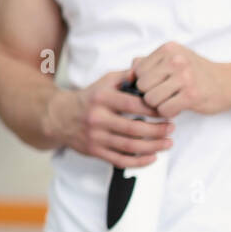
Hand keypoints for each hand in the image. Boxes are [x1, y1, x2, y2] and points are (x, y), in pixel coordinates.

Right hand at [47, 68, 173, 167]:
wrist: (59, 116)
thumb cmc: (88, 98)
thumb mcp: (103, 82)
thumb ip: (124, 76)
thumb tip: (145, 70)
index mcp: (101, 99)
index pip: (132, 105)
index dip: (153, 109)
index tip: (167, 111)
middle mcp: (96, 118)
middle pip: (133, 128)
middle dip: (157, 130)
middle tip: (172, 128)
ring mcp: (94, 136)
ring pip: (129, 146)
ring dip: (153, 146)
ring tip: (168, 143)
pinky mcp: (93, 151)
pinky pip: (119, 160)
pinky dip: (139, 161)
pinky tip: (152, 157)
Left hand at [132, 42, 230, 116]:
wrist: (227, 83)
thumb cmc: (194, 72)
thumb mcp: (172, 59)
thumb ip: (147, 63)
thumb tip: (127, 74)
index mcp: (168, 49)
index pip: (138, 70)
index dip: (144, 81)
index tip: (158, 84)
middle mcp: (176, 60)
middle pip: (142, 85)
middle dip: (149, 94)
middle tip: (164, 94)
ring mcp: (185, 77)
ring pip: (150, 99)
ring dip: (158, 105)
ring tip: (170, 100)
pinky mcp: (192, 95)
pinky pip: (164, 110)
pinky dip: (168, 112)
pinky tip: (178, 106)